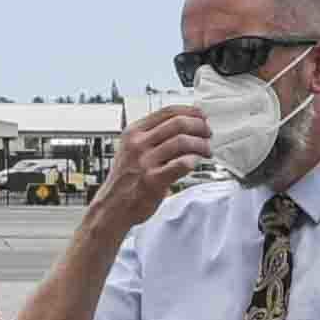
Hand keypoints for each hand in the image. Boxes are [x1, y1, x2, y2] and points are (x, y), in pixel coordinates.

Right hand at [98, 98, 209, 212]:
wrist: (112, 207)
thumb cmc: (125, 180)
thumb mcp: (131, 150)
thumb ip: (152, 137)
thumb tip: (184, 125)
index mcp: (134, 132)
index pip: (168, 112)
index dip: (190, 112)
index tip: (202, 117)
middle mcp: (138, 144)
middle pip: (178, 123)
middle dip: (200, 127)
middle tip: (207, 134)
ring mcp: (145, 162)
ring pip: (183, 142)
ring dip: (201, 145)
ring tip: (206, 151)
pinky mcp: (153, 180)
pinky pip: (182, 163)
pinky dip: (194, 161)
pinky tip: (195, 163)